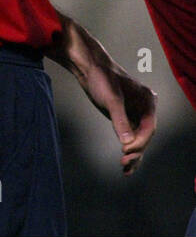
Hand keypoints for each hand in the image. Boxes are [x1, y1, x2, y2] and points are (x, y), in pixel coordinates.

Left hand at [46, 13, 157, 174]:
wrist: (88, 66)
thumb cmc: (101, 77)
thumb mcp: (111, 99)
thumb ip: (120, 121)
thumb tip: (127, 144)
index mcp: (148, 101)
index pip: (149, 127)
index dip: (140, 142)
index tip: (126, 151)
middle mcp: (144, 108)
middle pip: (145, 135)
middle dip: (136, 150)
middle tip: (124, 163)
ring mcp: (134, 113)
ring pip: (138, 138)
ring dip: (133, 154)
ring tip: (125, 170)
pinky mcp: (123, 116)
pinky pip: (129, 136)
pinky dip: (127, 149)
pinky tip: (125, 165)